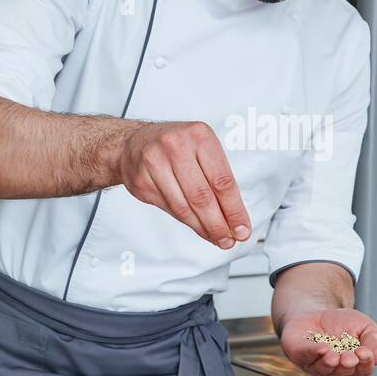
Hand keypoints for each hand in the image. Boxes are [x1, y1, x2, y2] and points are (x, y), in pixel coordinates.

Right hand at [117, 121, 251, 248]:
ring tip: (216, 238)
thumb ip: (218, 180)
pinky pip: (169, 208)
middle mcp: (177, 146)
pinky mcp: (142, 180)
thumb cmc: (176, 147)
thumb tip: (235, 217)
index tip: (242, 229)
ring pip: (184, 207)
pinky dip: (186, 222)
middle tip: (229, 239)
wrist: (134, 143)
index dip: (234, 210)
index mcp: (200, 136)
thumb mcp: (203, 150)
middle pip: (203, 197)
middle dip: (219, 224)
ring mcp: (155, 162)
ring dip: (203, 227)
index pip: (222, 181)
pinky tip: (197, 226)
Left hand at [279, 308, 376, 375]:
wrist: (316, 312)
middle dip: (347, 366)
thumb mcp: (364, 326)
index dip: (365, 364)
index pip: (362, 372)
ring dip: (329, 364)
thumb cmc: (341, 323)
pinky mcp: (300, 355)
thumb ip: (374, 339)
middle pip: (343, 375)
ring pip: (324, 371)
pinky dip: (313, 353)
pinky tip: (321, 348)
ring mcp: (316, 365)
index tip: (365, 352)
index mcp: (353, 366)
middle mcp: (334, 369)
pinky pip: (306, 357)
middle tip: (350, 357)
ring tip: (334, 356)